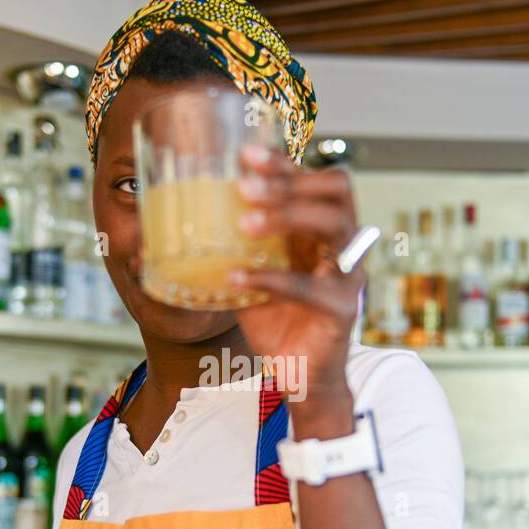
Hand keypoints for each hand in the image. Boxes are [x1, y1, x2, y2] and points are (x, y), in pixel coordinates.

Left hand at [229, 144, 367, 400]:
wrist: (301, 375)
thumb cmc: (278, 320)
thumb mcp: (252, 273)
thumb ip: (234, 247)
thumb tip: (182, 220)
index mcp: (322, 230)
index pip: (315, 180)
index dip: (285, 163)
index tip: (246, 153)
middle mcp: (342, 244)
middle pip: (335, 191)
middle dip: (290, 181)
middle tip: (244, 187)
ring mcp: (346, 275)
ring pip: (332, 226)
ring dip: (288, 216)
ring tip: (245, 223)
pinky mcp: (341, 309)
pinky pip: (309, 287)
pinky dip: (271, 280)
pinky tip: (237, 278)